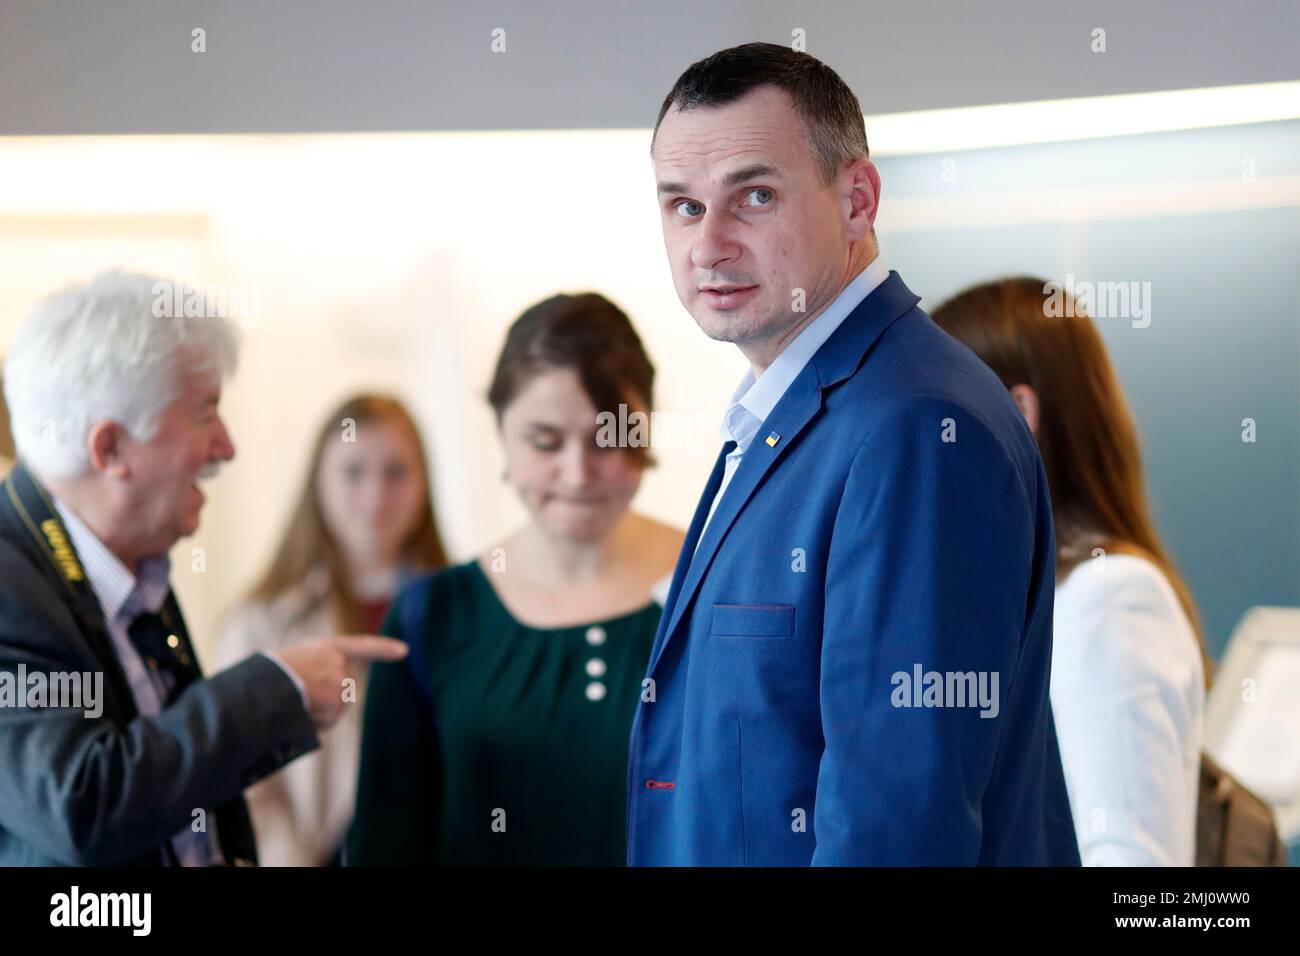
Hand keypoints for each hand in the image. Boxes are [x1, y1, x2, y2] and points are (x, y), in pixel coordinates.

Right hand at [276, 635, 407, 730]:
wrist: (262, 686)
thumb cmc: (270, 676)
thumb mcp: (296, 660)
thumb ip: (319, 668)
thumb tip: (329, 694)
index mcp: (328, 647)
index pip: (363, 646)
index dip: (384, 649)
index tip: (405, 650)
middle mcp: (339, 662)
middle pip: (344, 689)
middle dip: (327, 699)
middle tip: (299, 698)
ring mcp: (339, 682)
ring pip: (336, 709)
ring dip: (319, 713)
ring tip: (293, 704)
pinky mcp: (336, 701)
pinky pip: (327, 722)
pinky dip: (316, 724)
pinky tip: (299, 715)